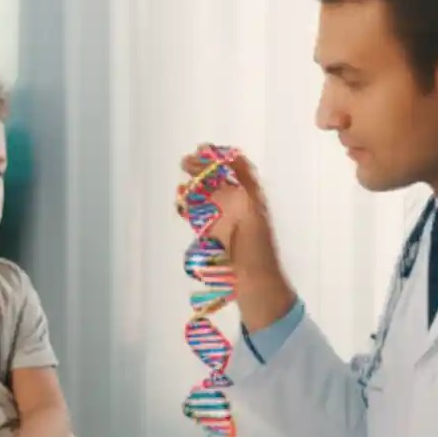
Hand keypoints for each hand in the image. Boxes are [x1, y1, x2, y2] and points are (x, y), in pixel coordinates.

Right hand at [179, 149, 279, 276]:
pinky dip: (190, 208)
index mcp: (253, 197)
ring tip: (182, 186)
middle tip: (184, 163)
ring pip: (209, 197)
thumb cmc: (256, 251)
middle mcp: (242, 206)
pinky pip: (201, 217)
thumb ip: (239, 189)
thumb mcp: (252, 214)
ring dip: (194, 187)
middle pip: (221, 179)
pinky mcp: (218, 238)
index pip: (240, 168)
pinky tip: (181, 207)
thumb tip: (227, 165)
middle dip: (202, 169)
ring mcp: (229, 222)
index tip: (202, 150)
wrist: (256, 286)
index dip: (223, 156)